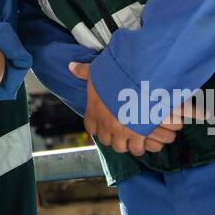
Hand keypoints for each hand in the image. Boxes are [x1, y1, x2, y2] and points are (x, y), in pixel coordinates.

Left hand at [67, 61, 189, 155]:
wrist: (138, 79)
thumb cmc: (116, 74)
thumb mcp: (97, 70)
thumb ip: (84, 71)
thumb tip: (71, 66)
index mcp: (94, 111)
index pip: (91, 127)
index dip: (97, 127)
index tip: (102, 124)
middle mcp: (106, 125)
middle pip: (106, 140)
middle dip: (113, 137)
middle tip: (121, 131)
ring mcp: (121, 132)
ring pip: (120, 147)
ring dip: (126, 144)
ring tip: (133, 137)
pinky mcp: (138, 135)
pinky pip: (136, 149)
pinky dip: (140, 146)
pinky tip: (144, 140)